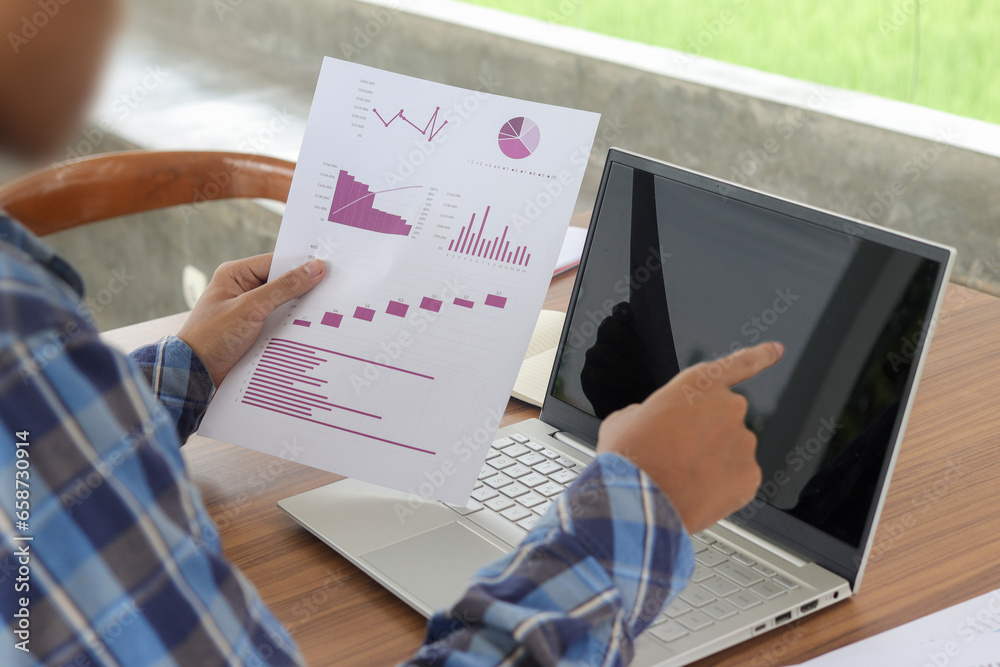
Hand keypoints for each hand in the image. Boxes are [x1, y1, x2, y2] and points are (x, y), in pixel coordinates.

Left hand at [177, 254, 325, 386]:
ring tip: (326, 310)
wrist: (195, 374)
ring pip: (284, 304)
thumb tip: (314, 268)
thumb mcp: (251, 308)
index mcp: (235, 275)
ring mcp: (249, 311)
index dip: (301, 265)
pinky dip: (293, 325)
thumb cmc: (213, 336)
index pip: (276, 262)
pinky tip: (311, 328)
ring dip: (300, 310)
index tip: (328, 268)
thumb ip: (284, 288)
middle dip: (303, 289)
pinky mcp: (255, 330)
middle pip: (282, 283)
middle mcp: (242, 289)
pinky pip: (280, 322)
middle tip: (332, 290)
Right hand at [596, 342, 784, 532]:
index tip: (777, 350)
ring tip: (681, 479)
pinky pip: (738, 480)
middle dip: (708, 436)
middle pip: (725, 419)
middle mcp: (728, 407)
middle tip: (679, 456)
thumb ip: (651, 411)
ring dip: (712, 463)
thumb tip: (654, 423)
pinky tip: (696, 494)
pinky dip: (721, 488)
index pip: (739, 363)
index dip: (760, 356)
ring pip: (732, 452)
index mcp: (698, 384)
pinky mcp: (750, 477)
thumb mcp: (626, 419)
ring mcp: (743, 442)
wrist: (638, 500)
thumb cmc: (629, 458)